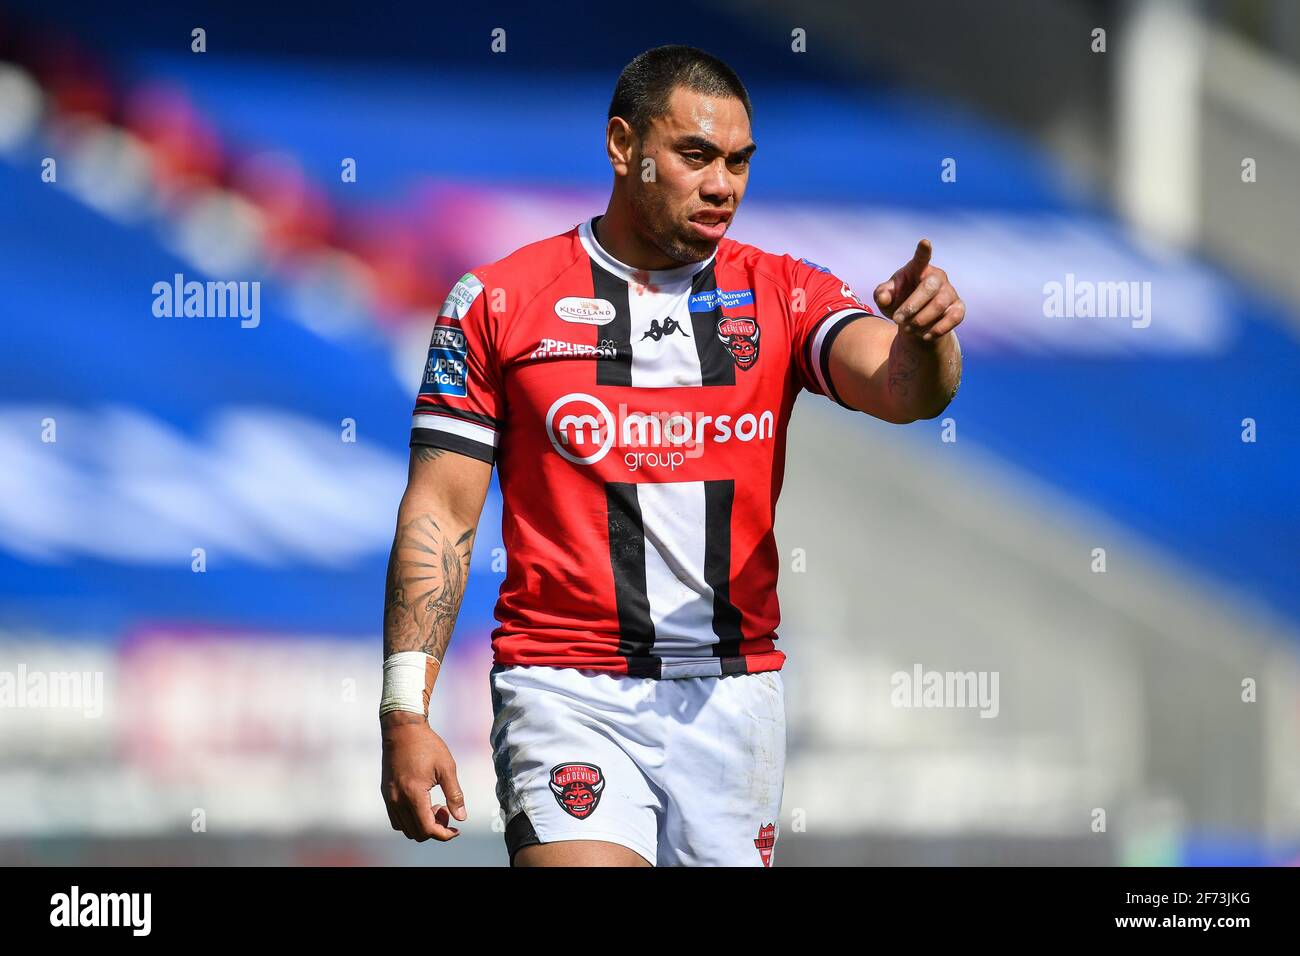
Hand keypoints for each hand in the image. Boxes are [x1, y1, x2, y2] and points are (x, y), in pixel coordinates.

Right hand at [380, 712, 466, 841]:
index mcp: (413, 794)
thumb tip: (461, 818)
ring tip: (435, 806)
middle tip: (446, 810)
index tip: (456, 830)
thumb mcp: (447, 768)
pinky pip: (396, 819)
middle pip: (416, 833)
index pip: (427, 829)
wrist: (403, 729)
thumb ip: (454, 795)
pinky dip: (410, 820)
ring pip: (405, 828)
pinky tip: (422, 804)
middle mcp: (397, 800)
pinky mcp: (386, 793)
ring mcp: (389, 798)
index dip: (444, 834)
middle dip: (435, 829)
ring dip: (422, 825)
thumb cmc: (427, 745)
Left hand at [873, 239, 964, 342]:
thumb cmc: (898, 303)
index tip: (924, 242)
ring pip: (939, 305)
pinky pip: (954, 318)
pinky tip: (924, 335)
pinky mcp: (958, 308)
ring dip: (921, 320)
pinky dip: (938, 329)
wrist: (914, 323)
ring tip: (908, 328)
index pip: (921, 257)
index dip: (923, 251)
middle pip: (929, 287)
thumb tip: (883, 297)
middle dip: (911, 306)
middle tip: (897, 319)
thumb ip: (881, 295)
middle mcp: (937, 277)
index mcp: (918, 269)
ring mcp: (950, 292)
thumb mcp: (885, 299)